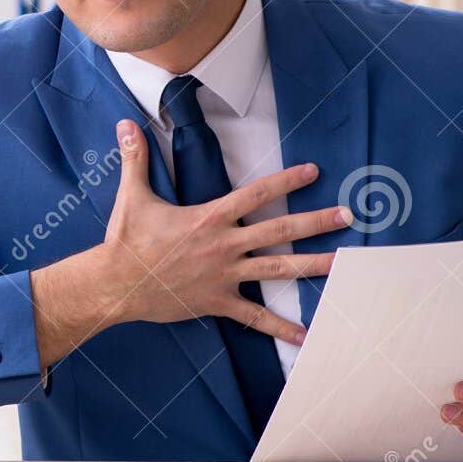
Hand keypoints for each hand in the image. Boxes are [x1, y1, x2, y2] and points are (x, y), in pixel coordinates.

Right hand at [100, 119, 349, 342]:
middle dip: (316, 222)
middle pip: (280, 230)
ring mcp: (225, 275)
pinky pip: (255, 317)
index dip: (286, 180)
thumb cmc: (126, 240)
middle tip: (347, 216)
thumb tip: (124, 125)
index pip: (256, 194)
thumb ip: (135, 159)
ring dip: (312, 265)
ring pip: (278, 269)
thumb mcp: (132, 195)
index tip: (313, 172)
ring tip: (343, 262)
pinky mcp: (218, 302)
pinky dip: (281, 327)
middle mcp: (224, 245)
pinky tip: (305, 336)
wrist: (116, 284)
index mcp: (210, 218)